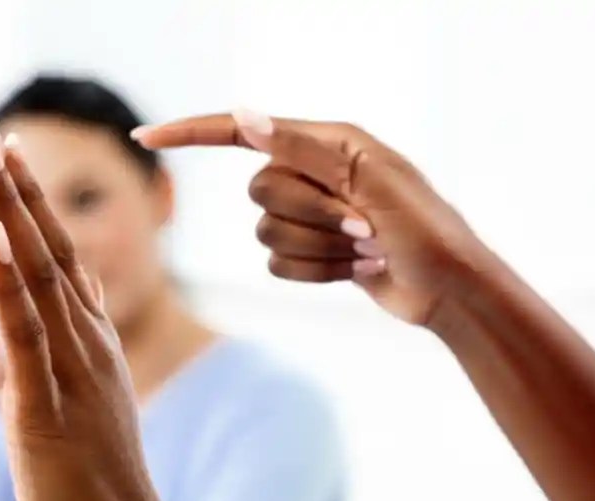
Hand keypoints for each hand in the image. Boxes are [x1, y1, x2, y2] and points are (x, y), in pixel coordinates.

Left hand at [0, 96, 170, 500]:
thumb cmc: (94, 482)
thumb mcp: (66, 406)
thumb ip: (47, 358)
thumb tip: (27, 325)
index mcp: (86, 338)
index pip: (53, 248)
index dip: (24, 192)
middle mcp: (83, 339)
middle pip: (43, 239)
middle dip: (6, 172)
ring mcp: (70, 368)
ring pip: (35, 273)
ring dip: (6, 206)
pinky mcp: (47, 407)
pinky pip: (27, 334)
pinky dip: (9, 282)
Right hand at [134, 109, 498, 326]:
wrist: (450, 290)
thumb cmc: (425, 229)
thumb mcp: (368, 179)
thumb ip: (301, 150)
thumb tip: (243, 115)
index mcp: (328, 142)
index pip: (242, 132)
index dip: (192, 134)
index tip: (144, 138)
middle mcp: (314, 173)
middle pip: (258, 193)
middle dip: (307, 215)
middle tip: (362, 224)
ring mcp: (311, 216)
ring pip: (266, 234)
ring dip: (318, 249)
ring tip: (366, 248)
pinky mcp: (311, 254)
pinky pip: (277, 266)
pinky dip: (317, 273)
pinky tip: (357, 269)